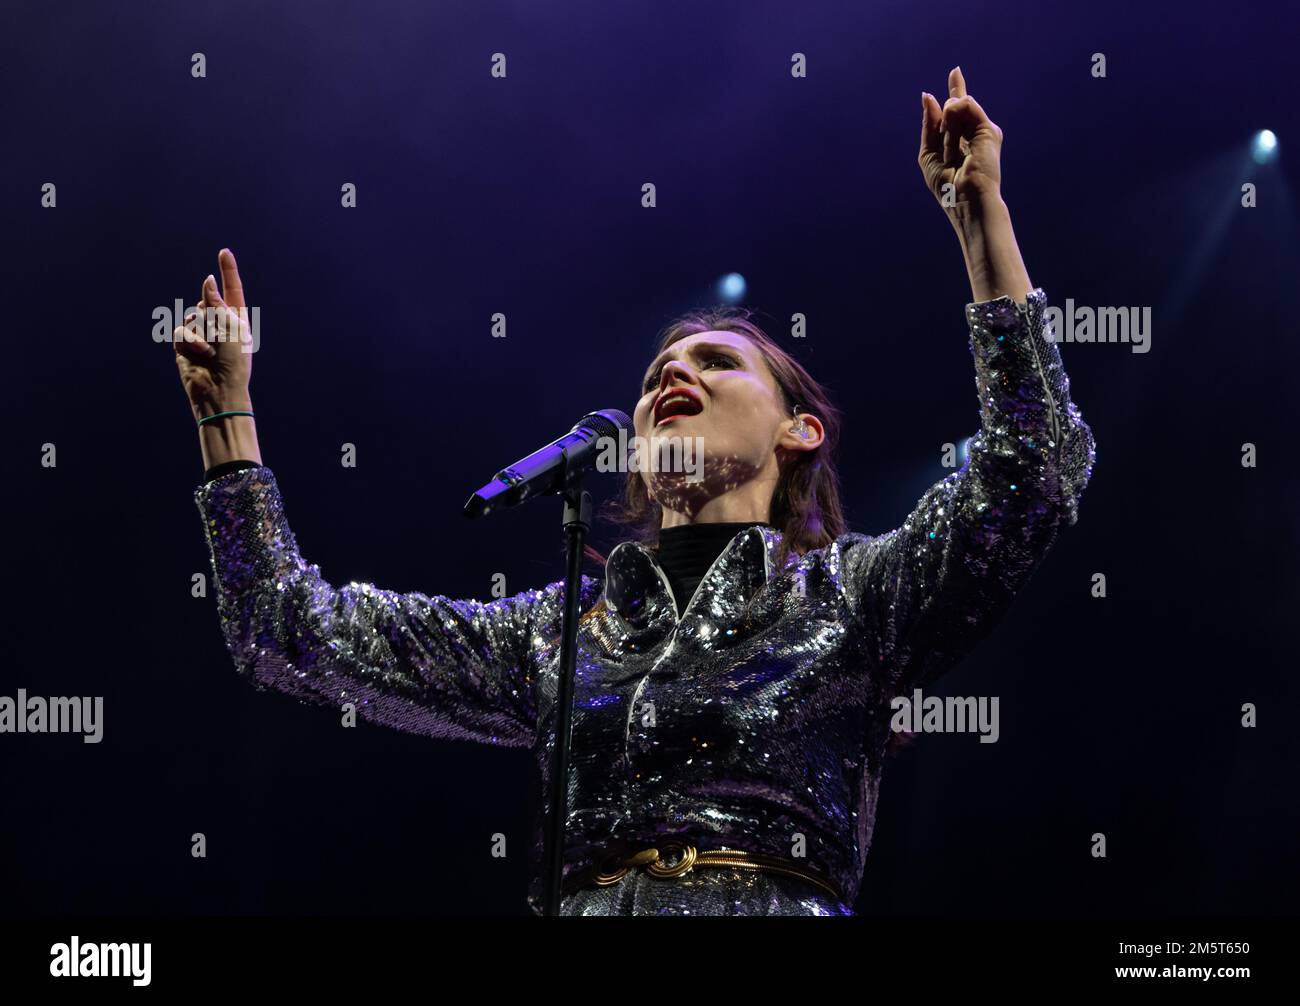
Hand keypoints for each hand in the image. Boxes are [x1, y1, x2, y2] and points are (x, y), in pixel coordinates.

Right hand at [173, 248, 253, 421]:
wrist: (219, 389)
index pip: (231, 289)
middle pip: (207, 301)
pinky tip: (199, 354)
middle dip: (212, 316)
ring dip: (201, 332)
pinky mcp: (184, 343)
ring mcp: (201, 332)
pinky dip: (189, 341)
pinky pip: (180, 330)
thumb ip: (217, 301)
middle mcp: (218, 322)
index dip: (228, 270)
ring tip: (210, 351)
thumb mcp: (230, 326)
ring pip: (192, 315)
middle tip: (220, 340)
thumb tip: (207, 281)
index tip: (224, 251)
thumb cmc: (233, 360)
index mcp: (236, 318)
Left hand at [918, 66, 1003, 211]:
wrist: (965, 198)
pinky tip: (956, 144)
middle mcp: (974, 130)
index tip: (956, 71)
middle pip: (955, 106)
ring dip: (946, 132)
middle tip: (948, 156)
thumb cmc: (946, 184)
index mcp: (961, 137)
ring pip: (955, 106)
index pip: (957, 108)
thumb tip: (929, 95)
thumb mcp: (928, 151)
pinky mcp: (988, 128)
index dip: (956, 89)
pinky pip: (964, 105)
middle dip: (943, 127)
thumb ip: (930, 123)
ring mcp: (982, 128)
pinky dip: (953, 125)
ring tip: (952, 155)